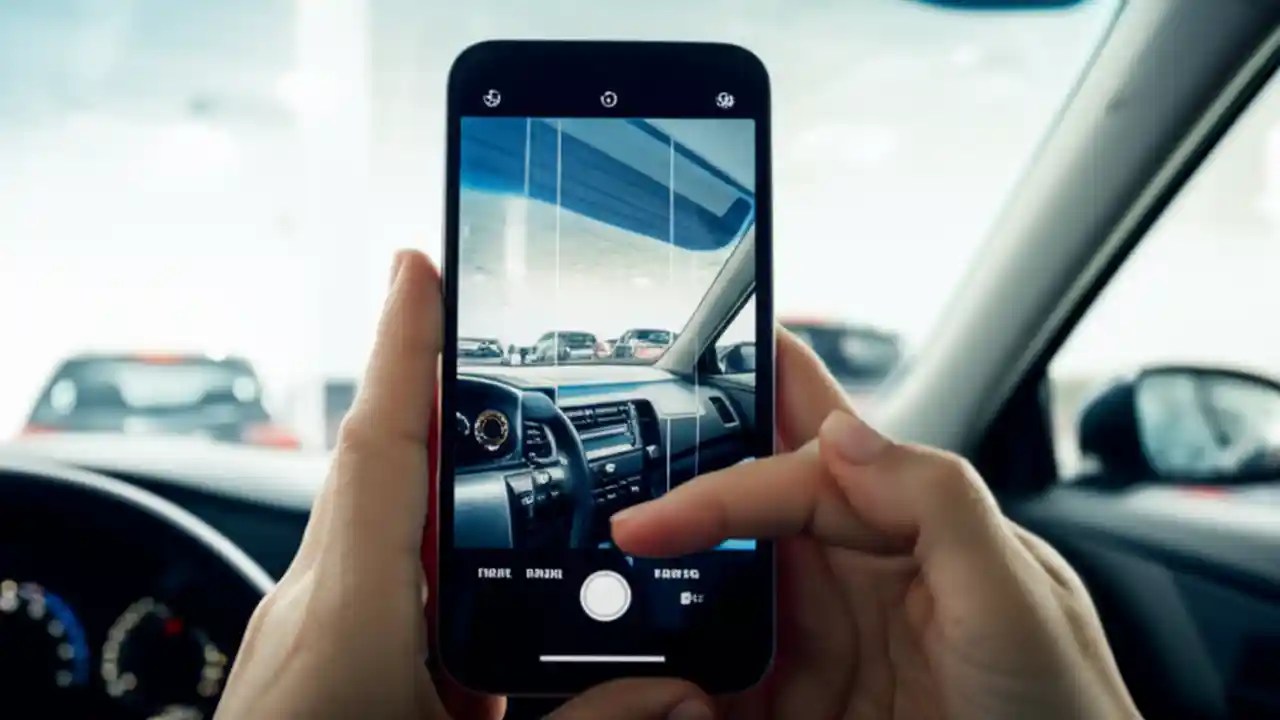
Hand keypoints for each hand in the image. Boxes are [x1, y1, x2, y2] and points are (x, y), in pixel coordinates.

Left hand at [217, 250, 713, 719]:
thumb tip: (682, 703)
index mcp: (353, 610)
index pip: (379, 444)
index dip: (402, 345)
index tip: (418, 264)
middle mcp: (324, 599)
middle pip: (385, 466)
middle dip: (435, 393)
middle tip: (491, 333)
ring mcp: (318, 624)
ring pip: (382, 518)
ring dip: (435, 470)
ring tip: (505, 438)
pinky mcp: (326, 653)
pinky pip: (381, 569)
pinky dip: (429, 544)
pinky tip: (479, 577)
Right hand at [612, 331, 1142, 719]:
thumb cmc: (1063, 704)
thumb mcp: (1013, 594)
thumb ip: (936, 499)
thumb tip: (841, 431)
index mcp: (900, 521)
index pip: (796, 471)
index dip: (722, 480)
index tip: (655, 517)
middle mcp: (847, 571)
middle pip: (742, 513)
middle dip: (677, 498)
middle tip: (612, 507)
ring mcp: (815, 640)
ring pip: (715, 590)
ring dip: (666, 585)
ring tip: (612, 586)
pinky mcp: (795, 700)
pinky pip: (716, 675)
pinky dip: (676, 672)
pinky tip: (656, 675)